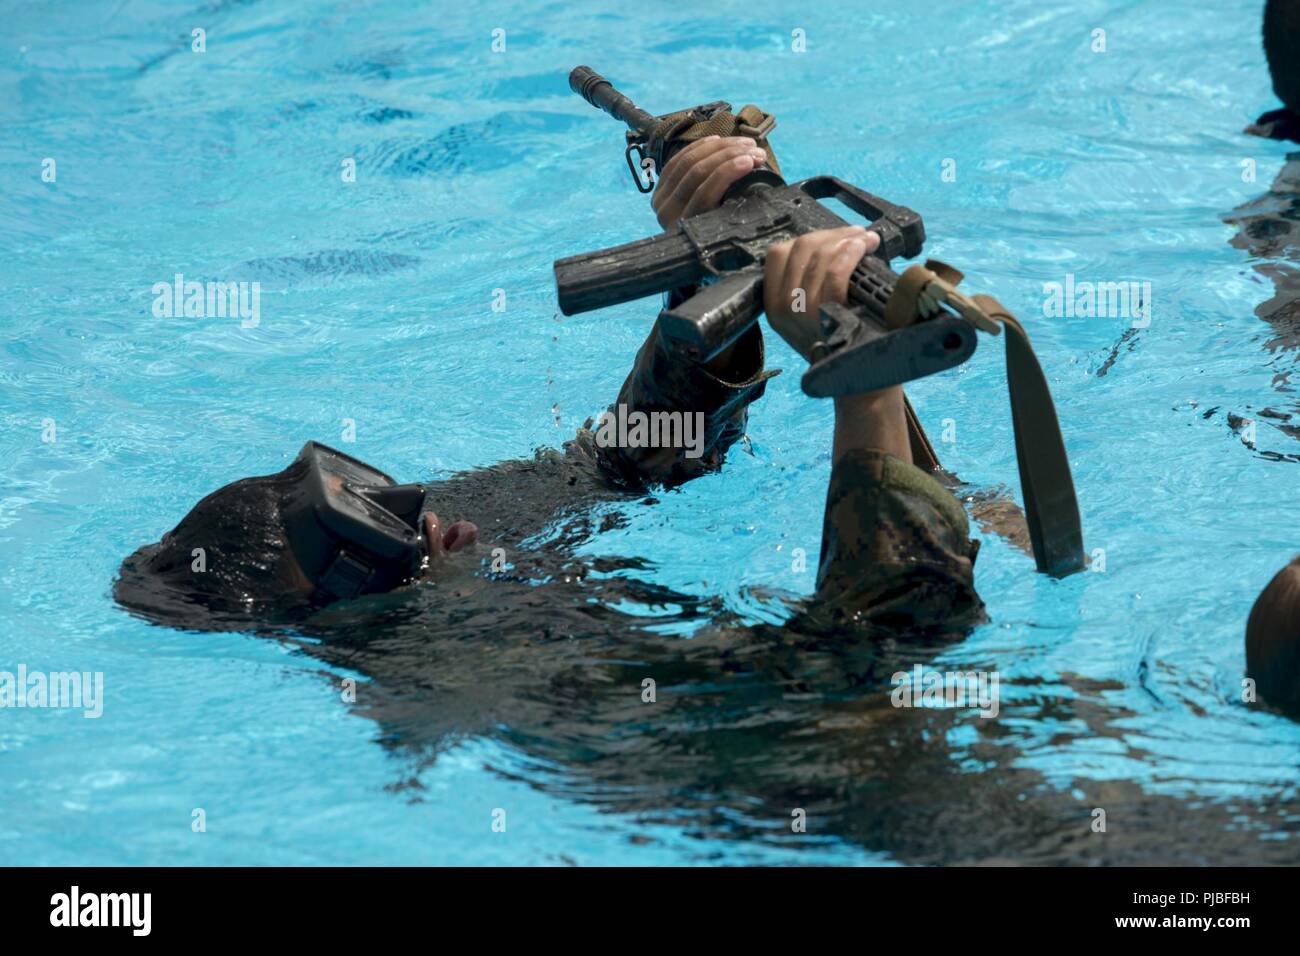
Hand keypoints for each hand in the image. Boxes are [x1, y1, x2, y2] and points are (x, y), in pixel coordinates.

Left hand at [652, 135, 768, 229]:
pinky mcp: (660, 186)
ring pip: (689, 161)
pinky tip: (718, 140)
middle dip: (729, 155)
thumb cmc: (719, 239)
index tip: (751, 161)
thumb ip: (735, 211)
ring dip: (720, 147)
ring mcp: (660, 198)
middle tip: (754, 150)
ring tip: (745, 143)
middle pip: (697, 172)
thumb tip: (759, 182)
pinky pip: (679, 158)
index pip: (705, 192)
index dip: (728, 172)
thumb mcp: (727, 230)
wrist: (694, 250)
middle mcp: (667, 213)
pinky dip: (700, 147)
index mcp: (684, 227)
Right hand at [763, 226, 879, 361]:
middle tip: (858, 237)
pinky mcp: (824, 317)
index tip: (836, 238)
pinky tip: (863, 248)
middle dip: (832, 236)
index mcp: (774, 305)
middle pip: (800, 249)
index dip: (809, 238)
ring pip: (818, 257)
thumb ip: (807, 283)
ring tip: (866, 242)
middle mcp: (782, 309)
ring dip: (846, 241)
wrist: (857, 382)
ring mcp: (801, 314)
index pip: (777, 255)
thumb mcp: (810, 315)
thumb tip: (829, 244)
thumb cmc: (841, 342)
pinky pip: (833, 274)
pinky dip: (849, 255)